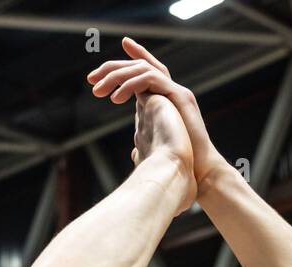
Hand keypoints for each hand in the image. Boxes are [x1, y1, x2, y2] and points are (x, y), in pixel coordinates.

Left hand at [87, 37, 232, 193]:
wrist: (200, 175)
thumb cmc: (181, 169)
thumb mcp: (155, 154)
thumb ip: (144, 148)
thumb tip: (134, 155)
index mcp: (165, 103)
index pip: (145, 76)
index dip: (126, 66)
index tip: (102, 69)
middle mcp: (172, 93)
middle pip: (142, 66)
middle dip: (115, 67)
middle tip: (91, 78)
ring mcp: (177, 93)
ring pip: (144, 68)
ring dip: (118, 75)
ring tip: (98, 90)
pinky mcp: (181, 96)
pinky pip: (151, 78)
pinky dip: (131, 83)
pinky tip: (116, 98)